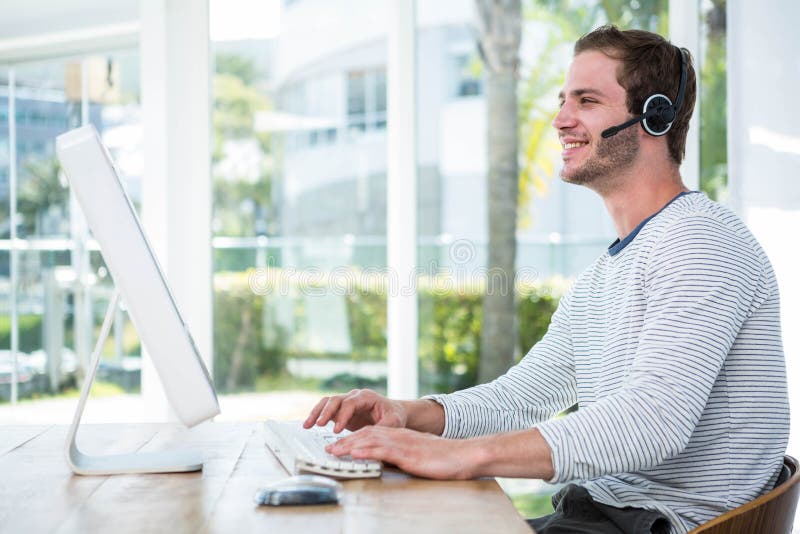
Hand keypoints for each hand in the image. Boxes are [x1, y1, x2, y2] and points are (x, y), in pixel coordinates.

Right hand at [303, 389, 406, 432]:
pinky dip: (317, 416)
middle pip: (336, 400)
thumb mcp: (394, 421)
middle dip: (326, 412)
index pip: (350, 403)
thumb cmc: (394, 416)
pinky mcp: (341, 410)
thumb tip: (373, 435)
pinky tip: (309, 424)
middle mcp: (354, 396)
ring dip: (317, 412)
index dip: (342, 416)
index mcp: (366, 397)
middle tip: (319, 425)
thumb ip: (383, 427)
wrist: (393, 412)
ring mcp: (346, 402)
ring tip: (307, 425)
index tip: (337, 430)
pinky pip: (326, 410)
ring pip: (327, 402)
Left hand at [326, 426, 477, 479]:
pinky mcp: (408, 454)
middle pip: (366, 434)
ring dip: (349, 445)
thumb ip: (403, 454)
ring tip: (334, 451)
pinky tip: (356, 454)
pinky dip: (367, 451)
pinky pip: (384, 450)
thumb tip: (388, 460)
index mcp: (400, 435)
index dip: (353, 438)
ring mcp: (402, 443)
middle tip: (329, 448)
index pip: (371, 433)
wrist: (463, 455)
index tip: (338, 445)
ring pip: (370, 440)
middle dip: (345, 441)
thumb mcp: (418, 454)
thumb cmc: (444, 458)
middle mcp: (399, 436)